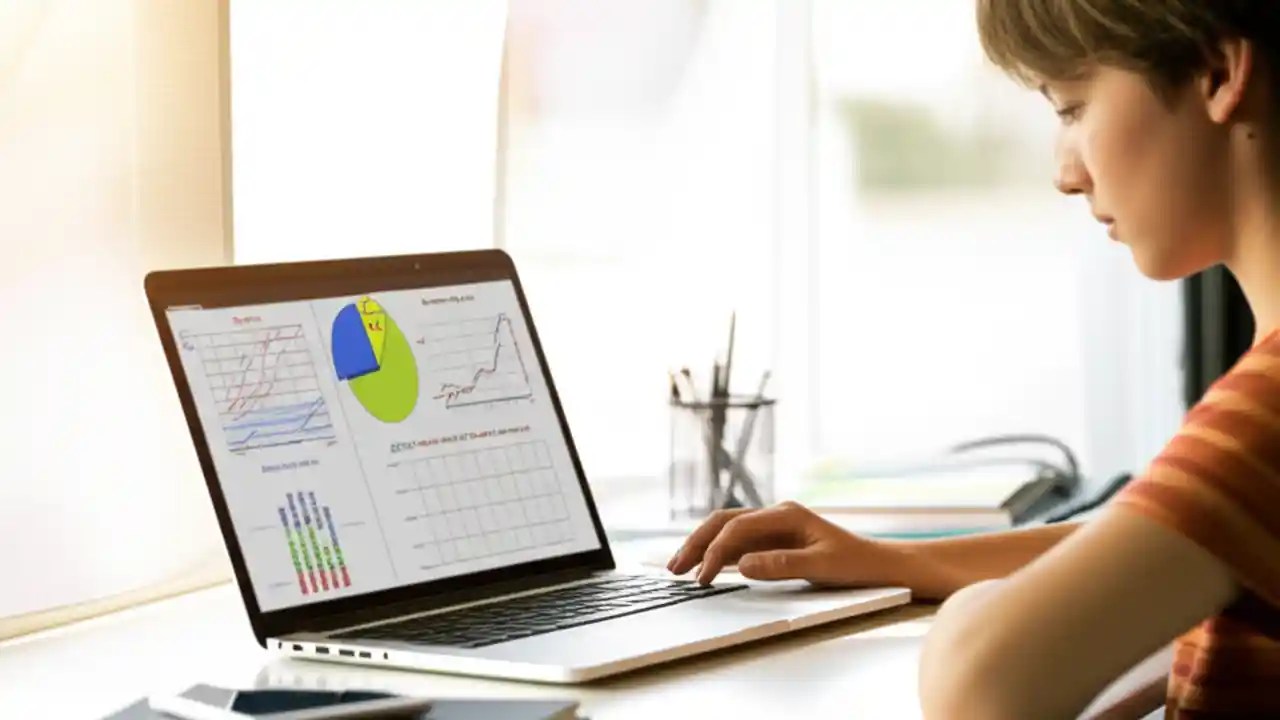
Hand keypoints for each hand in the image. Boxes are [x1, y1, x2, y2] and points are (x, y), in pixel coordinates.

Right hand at [666, 501, 897, 586]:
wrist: (880, 565)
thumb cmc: (856, 563)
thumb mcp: (822, 565)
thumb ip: (781, 564)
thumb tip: (742, 565)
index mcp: (786, 514)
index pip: (737, 528)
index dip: (715, 551)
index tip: (702, 577)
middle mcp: (775, 515)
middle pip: (723, 522)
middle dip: (696, 543)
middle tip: (674, 567)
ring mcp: (773, 527)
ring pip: (726, 531)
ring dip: (702, 546)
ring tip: (679, 567)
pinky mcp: (774, 541)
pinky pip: (738, 543)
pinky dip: (717, 554)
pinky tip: (704, 567)